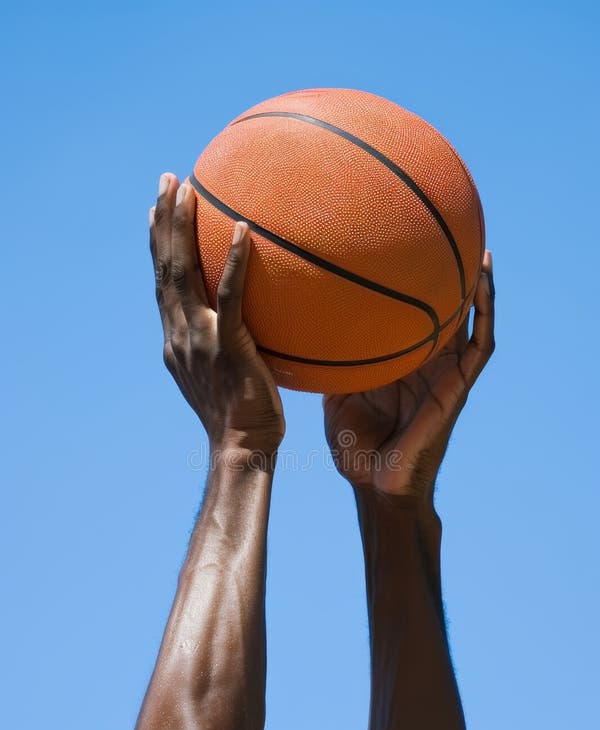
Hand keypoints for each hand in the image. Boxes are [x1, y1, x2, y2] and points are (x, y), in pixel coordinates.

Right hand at [150, 173, 284, 461]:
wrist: (241, 446)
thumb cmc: (243, 417)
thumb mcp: (227, 375)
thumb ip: (229, 345)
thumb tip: (251, 326)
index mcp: (177, 340)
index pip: (162, 284)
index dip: (156, 247)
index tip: (155, 213)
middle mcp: (180, 334)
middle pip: (165, 267)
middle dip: (163, 221)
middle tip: (166, 181)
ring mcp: (200, 338)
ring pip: (183, 273)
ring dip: (181, 227)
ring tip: (185, 189)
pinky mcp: (227, 345)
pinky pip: (229, 295)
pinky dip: (233, 261)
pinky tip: (243, 229)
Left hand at [323, 251, 494, 499]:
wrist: (375, 486)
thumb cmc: (356, 448)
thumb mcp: (337, 397)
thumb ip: (332, 365)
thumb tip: (304, 332)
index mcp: (400, 365)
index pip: (410, 320)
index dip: (412, 290)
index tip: (401, 251)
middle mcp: (427, 365)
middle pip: (444, 314)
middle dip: (448, 279)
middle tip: (446, 235)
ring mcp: (446, 375)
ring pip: (470, 323)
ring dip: (477, 288)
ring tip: (477, 249)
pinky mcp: (459, 388)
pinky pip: (480, 347)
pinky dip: (485, 315)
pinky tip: (482, 287)